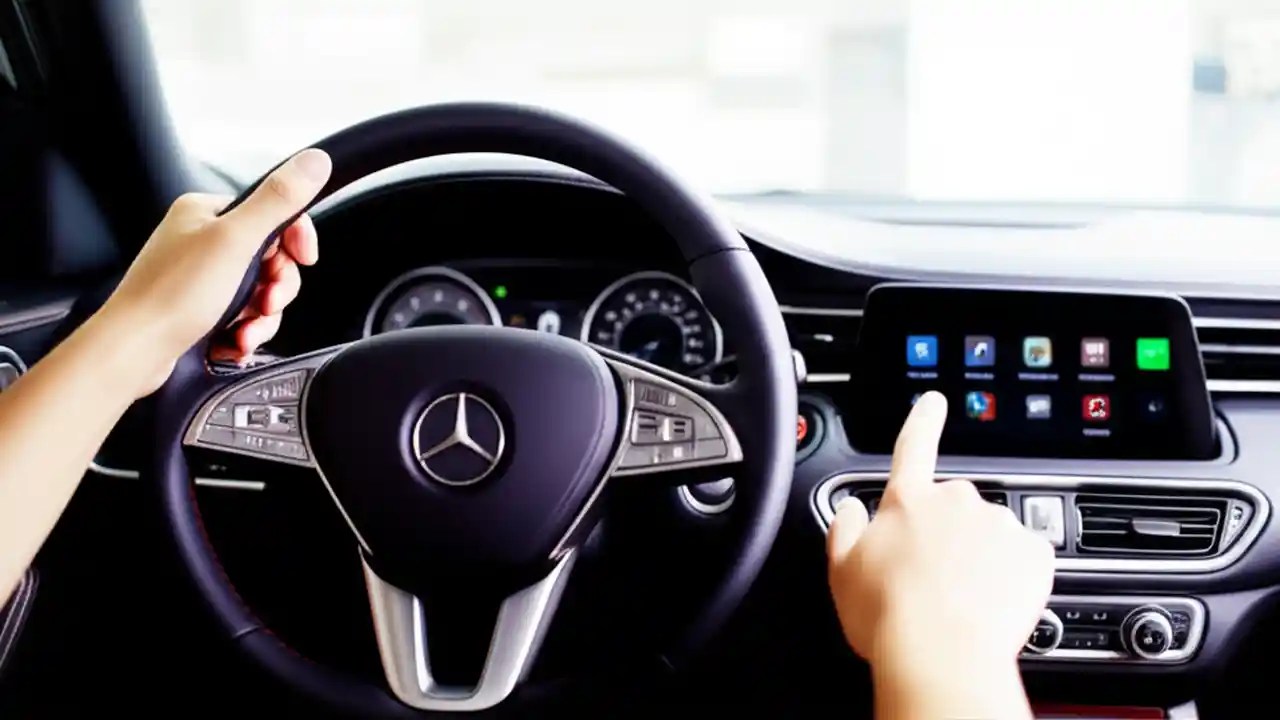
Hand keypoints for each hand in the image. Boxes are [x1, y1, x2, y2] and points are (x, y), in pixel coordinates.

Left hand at [101, 149, 331, 396]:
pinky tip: (234, 341)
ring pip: (260, 291)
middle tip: (266, 302)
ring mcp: (201, 276)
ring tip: (245, 330)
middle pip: (272, 258)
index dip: (296, 240)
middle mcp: (202, 240)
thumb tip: (314, 161)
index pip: (273, 213)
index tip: (305, 259)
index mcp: (207, 212)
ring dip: (262, 316)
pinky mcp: (201, 308)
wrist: (133, 352)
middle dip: (276, 288)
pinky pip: (243, 315)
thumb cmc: (171, 296)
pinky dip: (245, 331)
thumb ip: (278, 200)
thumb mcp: (236, 241)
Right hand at [826, 392, 1053, 686]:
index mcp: (908, 502)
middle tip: (934, 578)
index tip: (934, 402)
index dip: (922, 421)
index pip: (913, 447)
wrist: (940, 654)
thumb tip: (851, 508)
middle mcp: (956, 503)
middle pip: (954, 507)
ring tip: (962, 601)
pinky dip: (1013, 578)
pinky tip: (991, 603)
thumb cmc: (887, 616)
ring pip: (991, 535)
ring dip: (980, 558)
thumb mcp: (841, 569)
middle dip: (948, 534)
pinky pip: (1025, 560)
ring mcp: (998, 525)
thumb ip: (845, 526)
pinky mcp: (1034, 554)